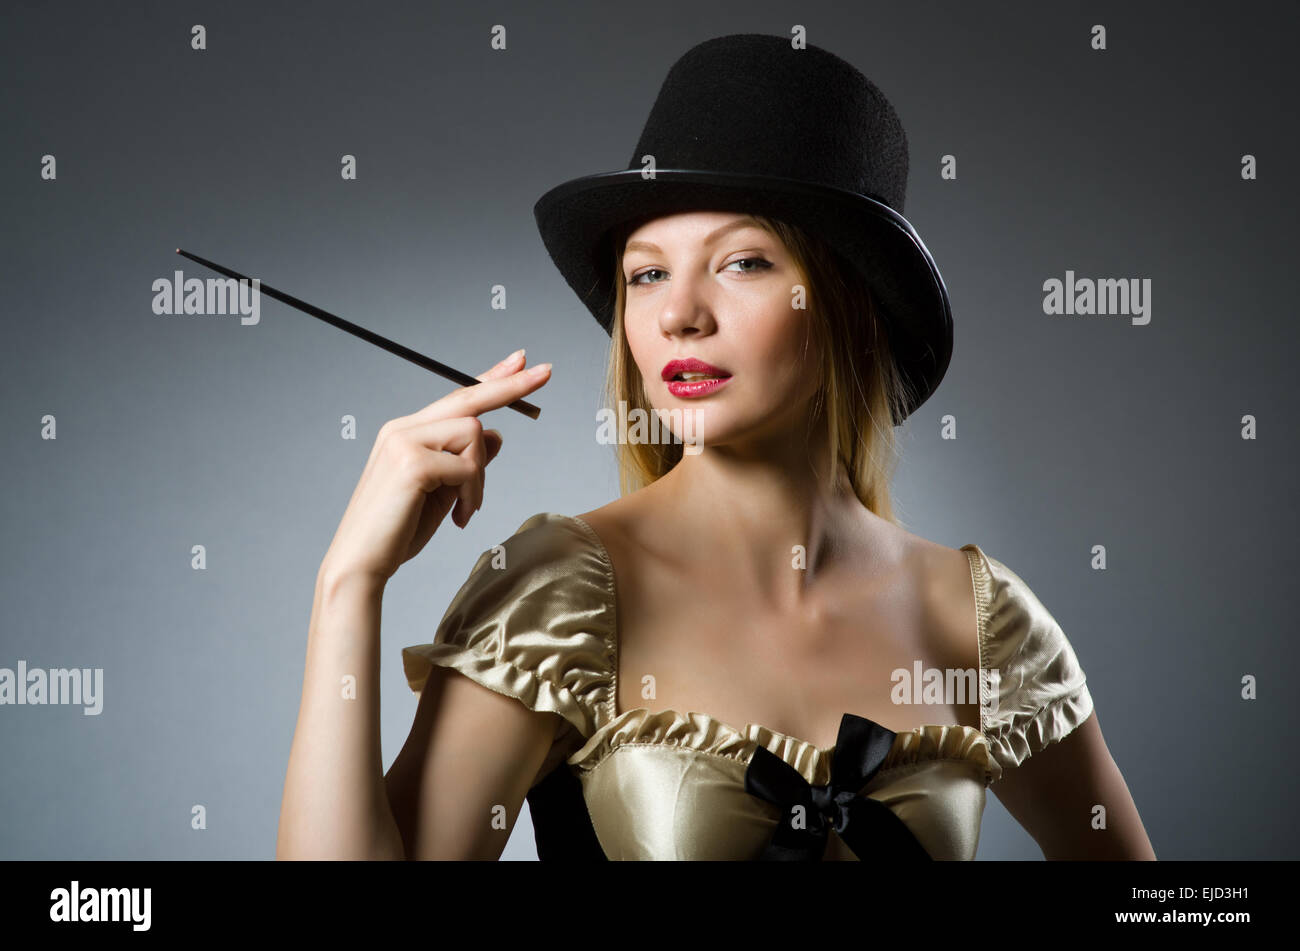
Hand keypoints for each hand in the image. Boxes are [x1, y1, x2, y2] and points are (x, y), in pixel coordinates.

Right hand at [319, 349, 550, 584]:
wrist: (360, 564)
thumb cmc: (397, 531)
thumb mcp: (443, 493)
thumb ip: (467, 462)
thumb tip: (498, 436)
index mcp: (406, 432)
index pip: (456, 396)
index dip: (491, 378)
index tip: (519, 361)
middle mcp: (403, 429)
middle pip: (469, 397)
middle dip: (512, 385)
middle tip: (547, 371)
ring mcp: (404, 441)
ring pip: (474, 434)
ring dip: (481, 477)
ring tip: (466, 508)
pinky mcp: (412, 462)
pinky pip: (469, 466)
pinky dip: (473, 493)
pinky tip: (459, 517)